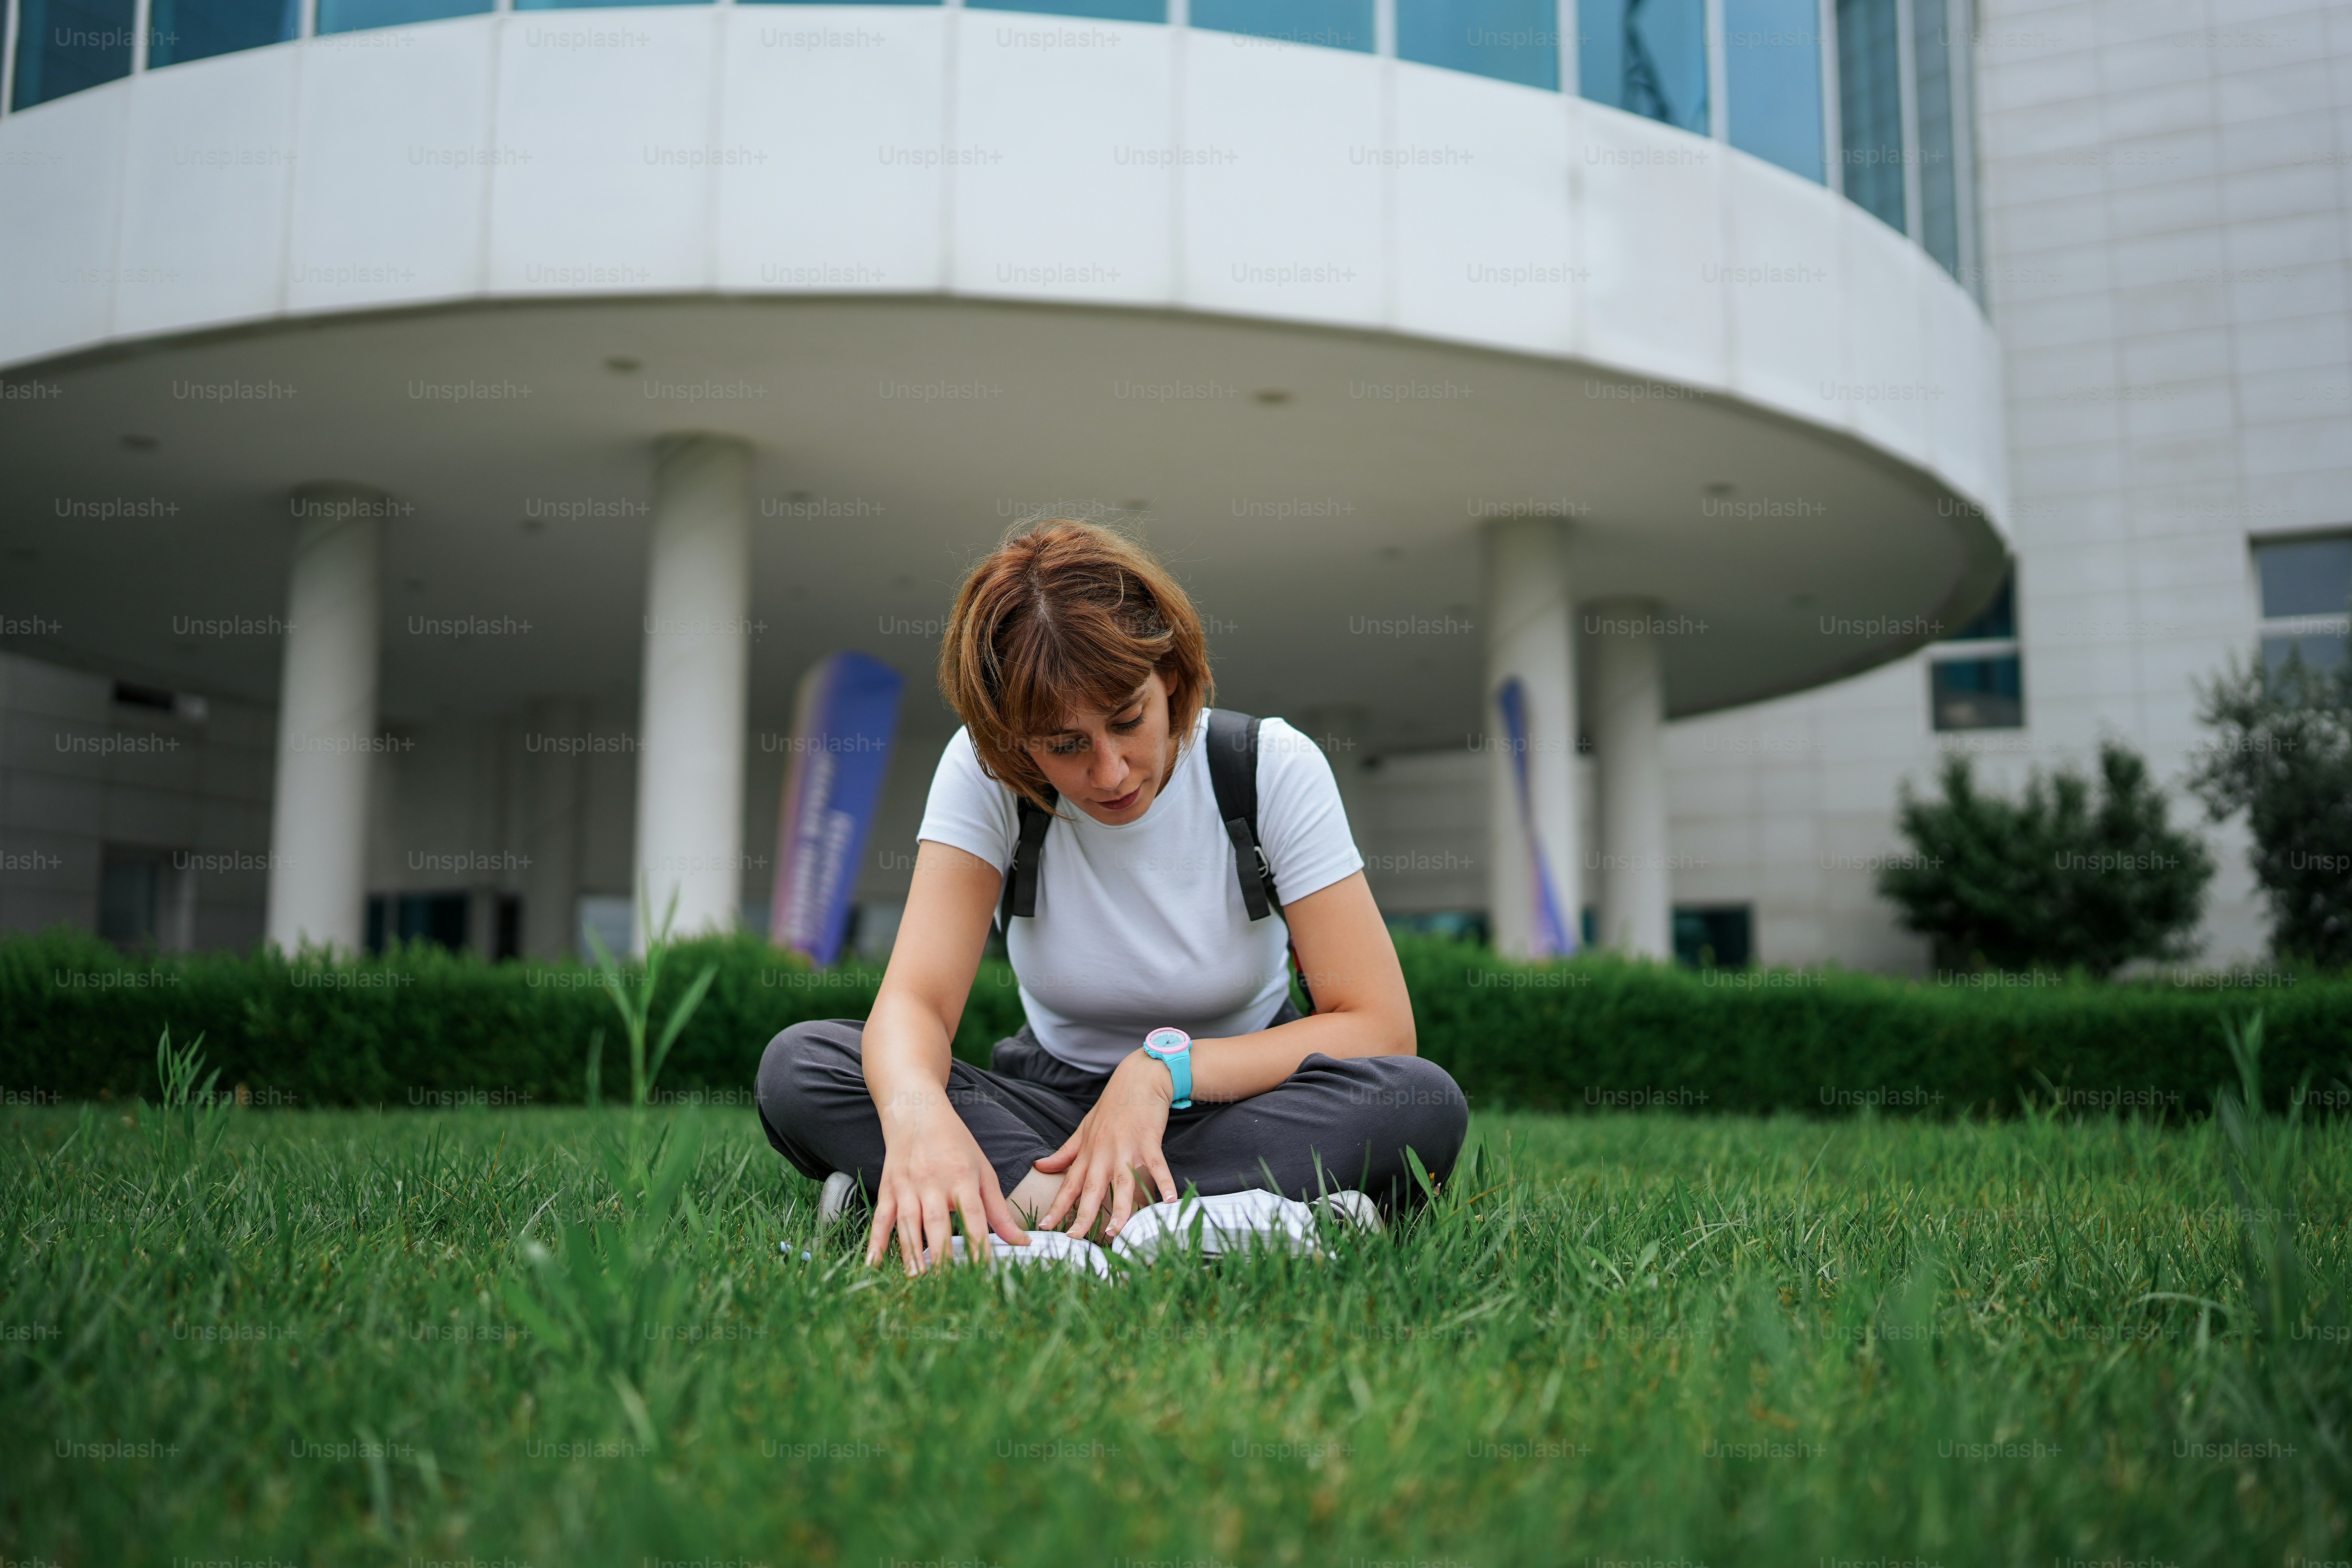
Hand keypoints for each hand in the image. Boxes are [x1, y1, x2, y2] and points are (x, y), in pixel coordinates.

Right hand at [865, 1091, 1028, 1274]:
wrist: (917, 1112)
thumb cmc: (956, 1144)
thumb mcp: (983, 1170)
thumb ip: (999, 1209)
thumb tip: (1021, 1241)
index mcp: (961, 1177)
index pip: (972, 1216)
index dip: (978, 1244)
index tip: (983, 1271)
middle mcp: (932, 1182)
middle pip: (937, 1224)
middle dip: (942, 1256)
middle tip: (947, 1286)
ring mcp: (907, 1186)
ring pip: (908, 1225)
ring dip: (912, 1254)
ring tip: (918, 1280)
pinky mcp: (888, 1189)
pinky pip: (881, 1219)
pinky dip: (876, 1242)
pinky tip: (874, 1265)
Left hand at [1034, 1051, 1179, 1241]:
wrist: (1138, 1079)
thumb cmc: (1112, 1107)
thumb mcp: (1083, 1129)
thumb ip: (1064, 1152)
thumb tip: (1040, 1166)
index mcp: (1088, 1153)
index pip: (1069, 1184)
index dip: (1057, 1206)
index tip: (1046, 1227)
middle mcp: (1104, 1154)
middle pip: (1092, 1189)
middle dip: (1083, 1216)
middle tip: (1075, 1239)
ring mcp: (1127, 1148)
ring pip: (1122, 1184)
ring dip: (1120, 1209)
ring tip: (1116, 1232)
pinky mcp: (1149, 1142)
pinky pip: (1156, 1166)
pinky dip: (1164, 1183)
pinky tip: (1168, 1201)